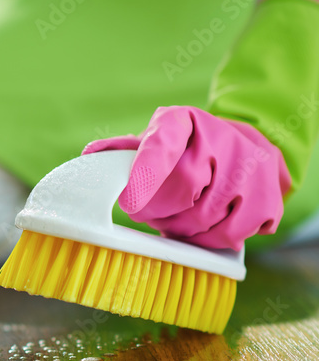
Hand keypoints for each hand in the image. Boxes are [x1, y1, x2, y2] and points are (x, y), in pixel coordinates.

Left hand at [82, 106, 290, 249]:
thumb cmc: (193, 143)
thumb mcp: (160, 135)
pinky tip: (200, 227)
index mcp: (185, 121)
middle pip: (180, 193)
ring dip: (179, 229)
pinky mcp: (270, 199)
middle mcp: (225, 140)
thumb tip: (91, 155)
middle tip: (146, 213)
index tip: (130, 202)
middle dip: (155, 211)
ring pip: (203, 219)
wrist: (250, 145)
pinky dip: (208, 239)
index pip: (164, 144)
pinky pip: (229, 235)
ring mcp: (252, 171)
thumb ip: (126, 148)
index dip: (147, 173)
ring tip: (172, 220)